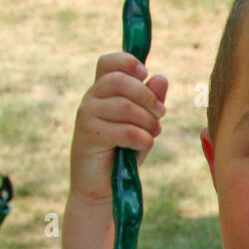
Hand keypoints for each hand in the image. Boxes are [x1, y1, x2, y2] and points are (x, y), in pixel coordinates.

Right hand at [70, 52, 167, 202]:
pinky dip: (142, 138)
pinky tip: (144, 146)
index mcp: (102, 91)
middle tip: (161, 113)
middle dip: (147, 95)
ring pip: (125, 106)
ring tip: (153, 133)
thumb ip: (151, 101)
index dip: (127, 62)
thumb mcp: (143, 124)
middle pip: (120, 80)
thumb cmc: (124, 152)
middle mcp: (91, 99)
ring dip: (147, 121)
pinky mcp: (89, 136)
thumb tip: (160, 77)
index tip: (145, 73)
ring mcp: (87, 116)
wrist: (103, 187)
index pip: (108, 62)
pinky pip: (125, 130)